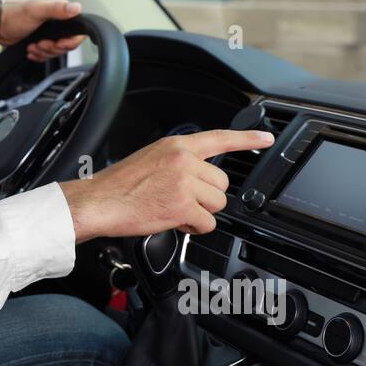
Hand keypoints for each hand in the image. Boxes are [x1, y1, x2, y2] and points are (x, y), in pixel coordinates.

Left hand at [0, 0, 86, 61]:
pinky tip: (30, 49)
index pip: (78, 31)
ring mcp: (49, 33)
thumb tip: (76, 7)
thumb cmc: (13, 16)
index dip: (70, 42)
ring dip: (43, 52)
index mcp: (60, 11)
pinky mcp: (41, 41)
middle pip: (67, 45)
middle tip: (40, 43)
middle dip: (52, 48)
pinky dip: (38, 55)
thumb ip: (57, 8)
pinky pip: (47, 55)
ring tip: (32, 45)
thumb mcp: (36, 10)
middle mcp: (57, 22)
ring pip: (56, 52)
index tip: (58, 43)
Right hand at [58, 129, 275, 242]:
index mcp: (176, 146)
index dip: (248, 139)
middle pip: (221, 183)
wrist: (98, 202)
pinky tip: (174, 221)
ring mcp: (184, 182)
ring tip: (173, 209)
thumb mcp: (151, 159)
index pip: (220, 138)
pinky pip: (207, 223)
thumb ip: (178, 162)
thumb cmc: (118, 186)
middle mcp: (183, 160)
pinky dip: (194, 227)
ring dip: (200, 213)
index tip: (266, 139)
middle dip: (207, 197)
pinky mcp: (182, 205)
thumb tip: (199, 177)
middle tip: (181, 200)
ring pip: (217, 204)